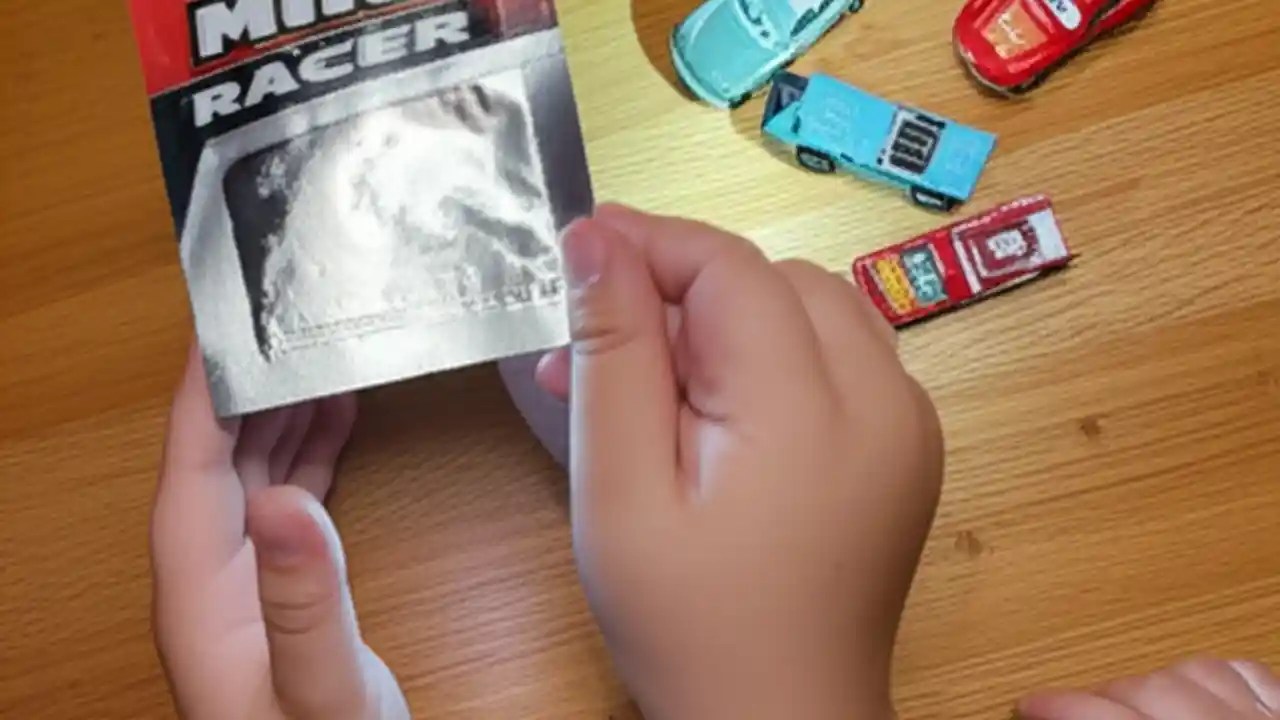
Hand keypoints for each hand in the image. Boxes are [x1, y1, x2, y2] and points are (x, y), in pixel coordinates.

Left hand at [150, 344, 408, 719]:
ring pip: (250, 471)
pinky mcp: (283, 590)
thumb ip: (302, 602)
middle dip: (250, 383)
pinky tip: (339, 420)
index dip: (202, 390)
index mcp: (200, 589)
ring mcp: (246, 582)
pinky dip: (309, 451)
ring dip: (282, 410)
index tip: (225, 317)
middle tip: (294, 314)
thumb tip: (283, 497)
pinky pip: (286, 498)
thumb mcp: (322, 689)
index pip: (187, 466)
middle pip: (216, 456)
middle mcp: (213, 575)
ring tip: (323, 351)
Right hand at [536, 205, 943, 719]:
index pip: (732, 267)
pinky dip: (773, 357)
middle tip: (600, 350)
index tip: (578, 254)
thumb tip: (597, 236)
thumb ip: (613, 354)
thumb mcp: (621, 493)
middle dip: (684, 291)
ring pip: (811, 308)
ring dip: (728, 321)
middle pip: (776, 280)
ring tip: (650, 387)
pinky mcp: (908, 445)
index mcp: (813, 412)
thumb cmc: (688, 625)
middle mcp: (886, 399)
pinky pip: (839, 356)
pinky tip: (717, 413)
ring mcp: (909, 423)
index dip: (651, 245)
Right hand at [1018, 656, 1279, 718]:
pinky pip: (1251, 674)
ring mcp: (1267, 718)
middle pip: (1146, 687)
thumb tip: (1065, 716)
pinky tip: (1199, 681)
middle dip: (1100, 694)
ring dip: (1154, 680)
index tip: (1027, 705)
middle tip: (1068, 708)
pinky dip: (1218, 674)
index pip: (1102, 715)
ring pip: (1198, 670)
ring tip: (1127, 698)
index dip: (1058, 706)